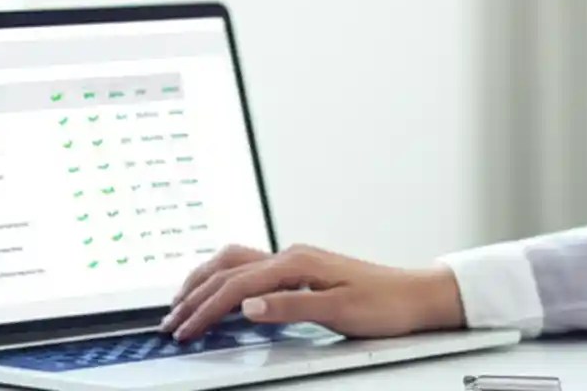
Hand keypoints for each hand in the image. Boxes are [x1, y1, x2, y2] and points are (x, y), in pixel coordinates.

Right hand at [158, 244, 465, 341]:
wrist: (415, 295)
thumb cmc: (385, 303)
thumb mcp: (340, 311)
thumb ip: (291, 307)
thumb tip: (249, 306)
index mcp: (297, 263)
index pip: (238, 285)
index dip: (206, 308)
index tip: (185, 329)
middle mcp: (292, 256)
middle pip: (228, 267)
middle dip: (194, 292)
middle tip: (170, 320)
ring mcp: (296, 261)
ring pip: (236, 262)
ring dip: (205, 280)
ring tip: (182, 302)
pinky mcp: (301, 271)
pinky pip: (250, 269)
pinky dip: (225, 280)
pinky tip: (220, 294)